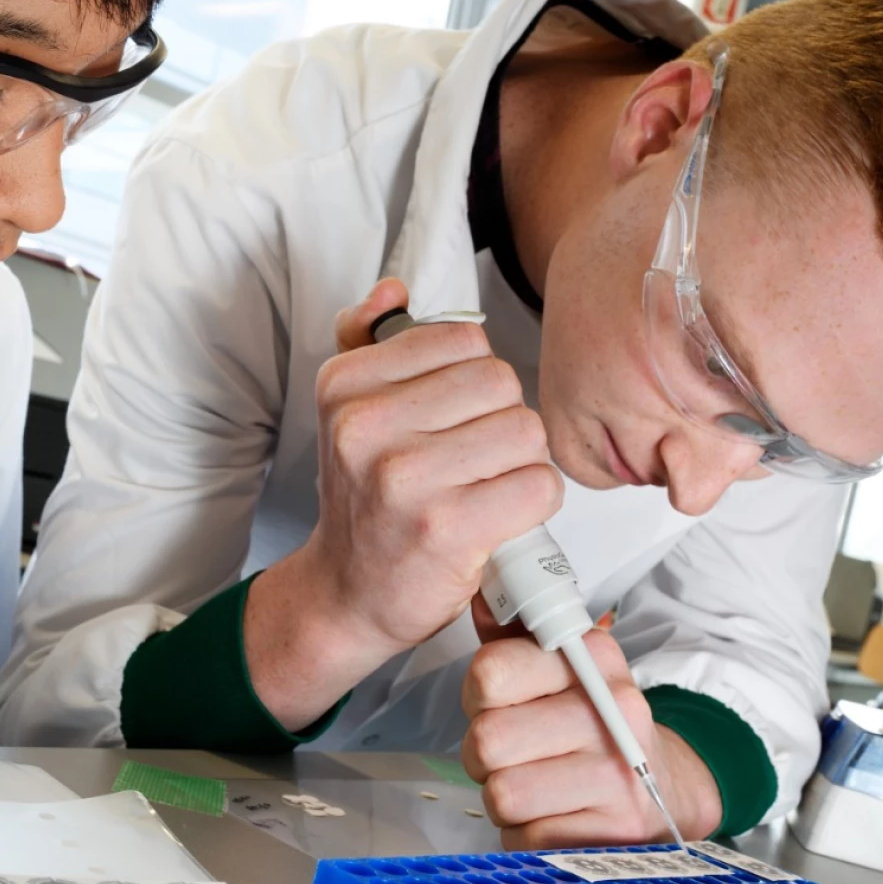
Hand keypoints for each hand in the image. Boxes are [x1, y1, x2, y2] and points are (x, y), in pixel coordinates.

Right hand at [243, 278, 560, 729]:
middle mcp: (365, 427)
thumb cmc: (367, 500)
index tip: (447, 418)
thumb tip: (394, 289)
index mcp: (344, 385)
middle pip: (500, 382)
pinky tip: (498, 516)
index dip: (474, 380)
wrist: (349, 593)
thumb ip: (368, 341)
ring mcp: (403, 479)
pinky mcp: (445, 529)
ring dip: (521, 463)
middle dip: (502, 420)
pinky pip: (538, 485)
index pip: (464, 339)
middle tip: (473, 459)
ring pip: (525, 432)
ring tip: (484, 488)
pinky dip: (533, 504)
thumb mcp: (348, 411)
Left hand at [461, 603, 721, 847]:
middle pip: (487, 741)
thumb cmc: (593, 726)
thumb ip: (513, 636)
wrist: (669, 788)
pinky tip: (554, 817)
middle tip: (510, 755)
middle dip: (483, 756)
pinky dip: (525, 835)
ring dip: (503, 799)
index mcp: (593, 660)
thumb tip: (481, 596)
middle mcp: (613, 711)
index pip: (490, 673)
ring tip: (534, 786)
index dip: (477, 696)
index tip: (495, 703)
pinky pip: (524, 840)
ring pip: (502, 795)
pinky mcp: (616, 831)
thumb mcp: (560, 671)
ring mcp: (619, 774)